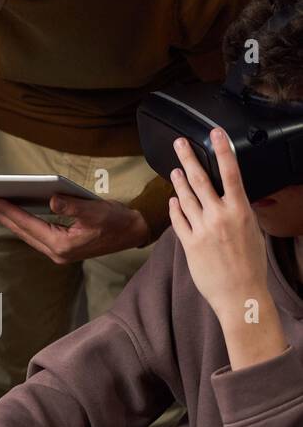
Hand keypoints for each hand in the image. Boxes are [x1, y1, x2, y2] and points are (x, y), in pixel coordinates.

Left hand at [0, 194, 147, 263]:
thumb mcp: (97, 211)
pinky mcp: (60, 248)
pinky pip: (33, 233)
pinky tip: (11, 210)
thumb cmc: (117, 221)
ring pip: (25, 233)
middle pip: (21, 230)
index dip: (6, 210)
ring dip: (7, 218)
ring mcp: (58, 252)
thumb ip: (74, 206)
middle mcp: (56, 252)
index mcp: (63, 244)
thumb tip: (52, 200)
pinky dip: (21, 221)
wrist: (133, 232)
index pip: (27, 224)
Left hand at [169, 131, 270, 320]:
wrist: (240, 294)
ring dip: (178, 182)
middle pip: (199, 179)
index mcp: (240, 211)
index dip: (223, 150)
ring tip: (175, 170)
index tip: (215, 133)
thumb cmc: (250, 265)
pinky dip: (174, 207)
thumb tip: (233, 199)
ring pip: (184, 197)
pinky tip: (173, 200)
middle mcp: (219, 216)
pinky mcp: (187, 242)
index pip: (231, 173)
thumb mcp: (253, 232)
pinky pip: (178, 218)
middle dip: (187, 158)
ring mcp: (201, 228)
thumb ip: (239, 213)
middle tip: (179, 144)